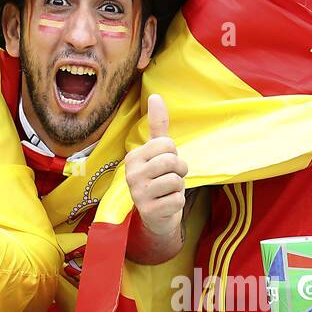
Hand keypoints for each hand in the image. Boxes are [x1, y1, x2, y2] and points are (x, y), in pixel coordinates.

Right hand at [125, 94, 187, 244]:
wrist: (156, 216)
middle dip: (180, 170)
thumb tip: (156, 95)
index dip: (174, 154)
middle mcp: (131, 174)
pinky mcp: (148, 211)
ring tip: (168, 191)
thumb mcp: (157, 152)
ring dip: (179, 187)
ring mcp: (138, 193)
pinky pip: (178, 200)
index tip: (166, 164)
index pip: (167, 144)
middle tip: (171, 178)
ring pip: (176, 180)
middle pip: (172, 161)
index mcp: (133, 157)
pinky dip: (178, 203)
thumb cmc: (159, 179)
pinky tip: (166, 205)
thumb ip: (157, 125)